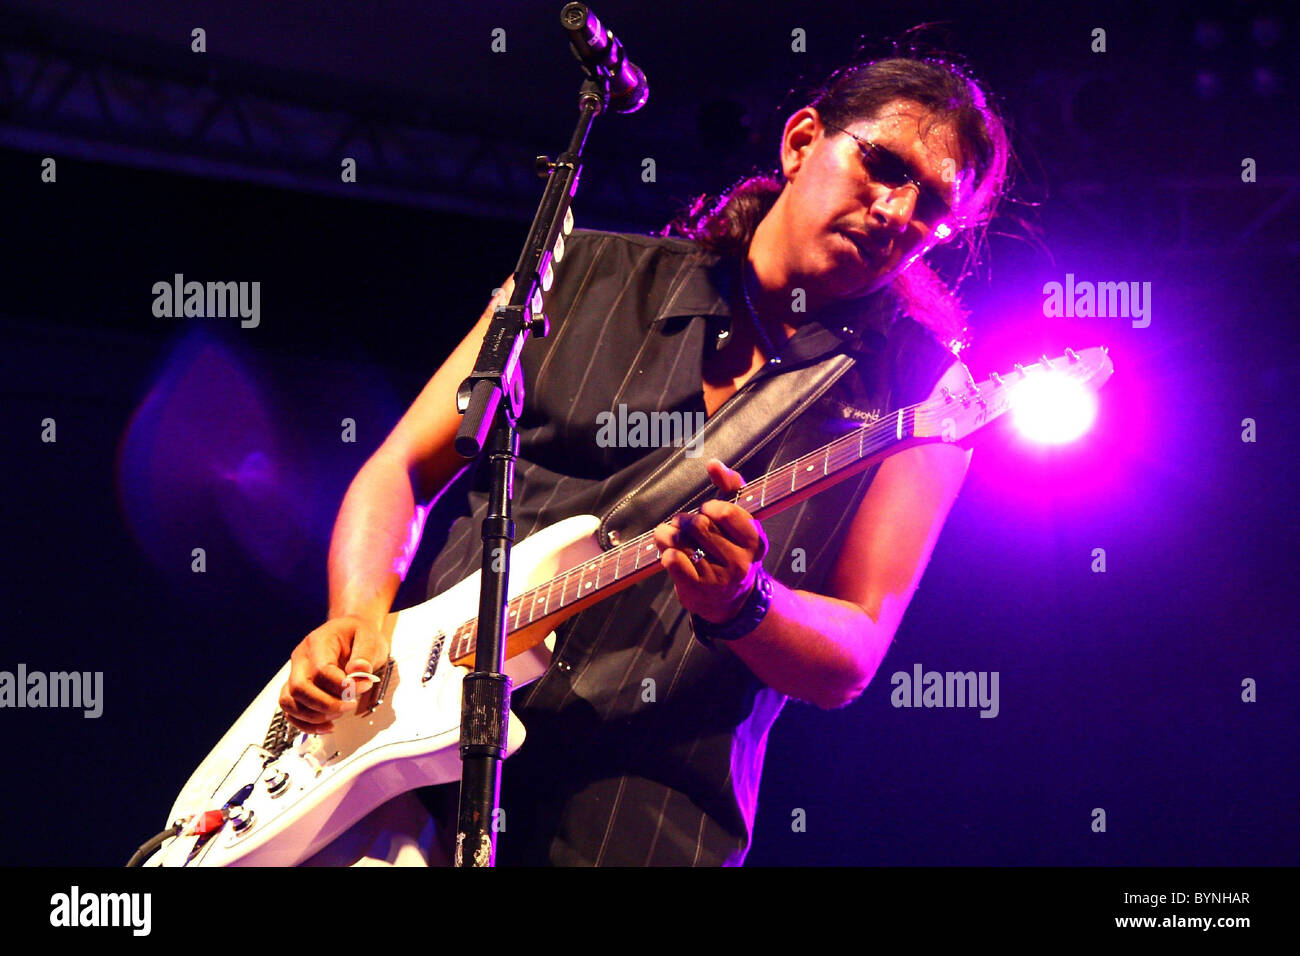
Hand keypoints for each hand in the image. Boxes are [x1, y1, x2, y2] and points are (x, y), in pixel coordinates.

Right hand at [279, 615, 388, 733]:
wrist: (350, 633)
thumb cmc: (358, 635)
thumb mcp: (369, 637)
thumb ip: (365, 654)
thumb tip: (359, 671)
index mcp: (318, 642)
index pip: (321, 670)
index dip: (341, 685)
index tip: (362, 687)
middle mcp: (301, 658)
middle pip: (299, 688)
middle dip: (325, 704)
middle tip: (349, 705)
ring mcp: (295, 674)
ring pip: (289, 702)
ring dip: (314, 716)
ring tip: (339, 714)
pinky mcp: (296, 688)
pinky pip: (290, 711)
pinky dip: (307, 724)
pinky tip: (328, 725)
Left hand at [653, 459, 769, 624]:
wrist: (732, 600)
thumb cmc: (732, 549)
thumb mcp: (740, 519)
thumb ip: (731, 487)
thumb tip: (713, 463)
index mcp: (755, 542)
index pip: (727, 512)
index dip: (710, 508)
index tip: (707, 512)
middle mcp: (740, 562)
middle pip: (699, 525)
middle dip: (686, 521)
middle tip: (685, 525)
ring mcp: (717, 578)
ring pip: (681, 541)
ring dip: (670, 534)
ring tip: (673, 537)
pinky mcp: (696, 590)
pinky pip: (671, 560)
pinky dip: (665, 551)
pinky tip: (669, 552)